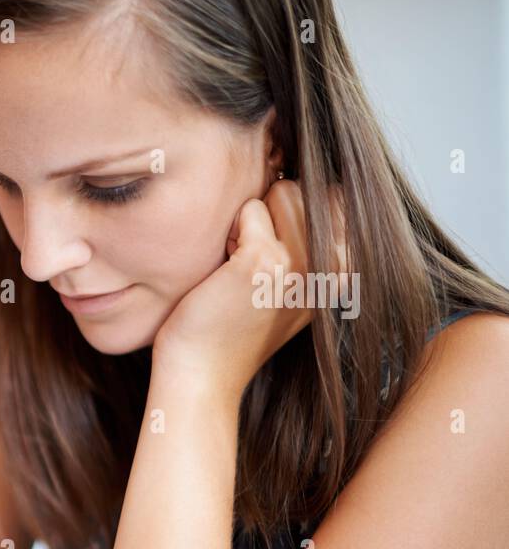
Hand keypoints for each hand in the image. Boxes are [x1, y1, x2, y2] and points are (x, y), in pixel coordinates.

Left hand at [153, 179, 344, 400]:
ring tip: (238, 271)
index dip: (290, 215)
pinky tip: (224, 275)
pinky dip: (229, 236)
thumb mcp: (290, 283)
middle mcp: (334, 266)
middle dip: (268, 216)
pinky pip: (249, 210)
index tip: (272, 260)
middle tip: (249, 268)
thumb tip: (306, 176)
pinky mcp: (266, 262)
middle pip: (302, 188)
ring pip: (279, 191)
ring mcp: (303, 264)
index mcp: (345, 269)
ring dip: (248, 224)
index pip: (333, 195)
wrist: (203, 373)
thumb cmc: (233, 324)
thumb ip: (310, 239)